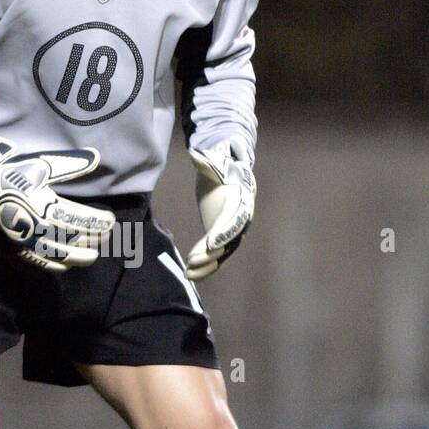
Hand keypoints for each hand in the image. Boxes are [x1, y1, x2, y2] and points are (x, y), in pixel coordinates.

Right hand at [0, 133, 115, 271]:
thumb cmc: (17, 171)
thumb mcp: (44, 164)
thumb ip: (72, 164)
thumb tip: (97, 156)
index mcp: (44, 203)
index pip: (79, 219)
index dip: (98, 222)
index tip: (110, 221)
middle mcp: (36, 224)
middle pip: (72, 238)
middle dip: (93, 238)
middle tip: (107, 236)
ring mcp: (26, 238)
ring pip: (58, 255)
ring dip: (79, 257)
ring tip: (93, 255)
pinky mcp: (17, 244)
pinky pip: (38, 261)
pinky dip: (55, 265)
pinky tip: (67, 265)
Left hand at [185, 140, 255, 280]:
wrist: (228, 176)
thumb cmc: (222, 169)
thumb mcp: (215, 163)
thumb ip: (207, 161)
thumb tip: (195, 153)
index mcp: (240, 202)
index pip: (235, 221)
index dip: (224, 234)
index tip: (211, 244)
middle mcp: (240, 220)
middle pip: (228, 241)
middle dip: (212, 253)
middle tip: (193, 260)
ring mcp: (232, 232)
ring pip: (222, 253)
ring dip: (206, 265)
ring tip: (188, 273)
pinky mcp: (222, 239)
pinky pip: (216, 257)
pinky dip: (205, 268)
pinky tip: (190, 275)